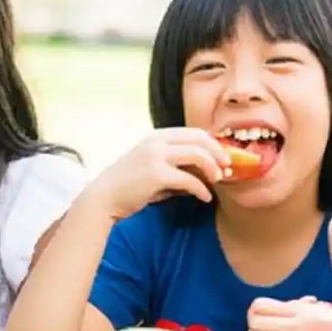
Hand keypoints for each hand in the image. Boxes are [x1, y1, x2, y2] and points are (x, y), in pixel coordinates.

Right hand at [83, 128, 232, 220]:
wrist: (103, 198)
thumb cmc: (129, 186)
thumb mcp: (152, 169)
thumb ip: (176, 167)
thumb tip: (205, 173)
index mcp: (156, 137)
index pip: (194, 132)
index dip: (213, 143)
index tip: (224, 157)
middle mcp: (157, 142)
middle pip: (200, 138)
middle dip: (218, 152)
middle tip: (228, 166)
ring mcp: (156, 156)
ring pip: (198, 155)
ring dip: (213, 168)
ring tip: (218, 180)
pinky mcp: (156, 175)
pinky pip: (190, 180)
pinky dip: (202, 189)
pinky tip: (205, 198)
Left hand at [248, 296, 331, 330]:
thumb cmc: (328, 327)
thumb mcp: (315, 310)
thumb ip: (290, 306)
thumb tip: (256, 311)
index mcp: (303, 311)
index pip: (260, 306)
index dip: (254, 311)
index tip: (257, 315)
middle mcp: (302, 328)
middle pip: (256, 325)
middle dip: (255, 327)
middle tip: (259, 330)